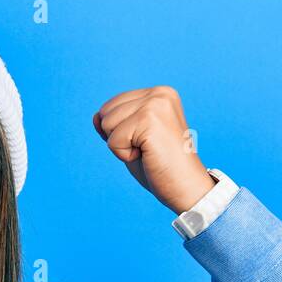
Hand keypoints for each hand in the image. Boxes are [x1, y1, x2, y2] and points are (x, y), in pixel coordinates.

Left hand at [92, 86, 215, 214]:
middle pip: (106, 112)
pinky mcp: (150, 119)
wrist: (186, 188)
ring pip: (107, 123)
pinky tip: (147, 156)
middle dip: (118, 137)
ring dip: (121, 146)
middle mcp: (159, 94)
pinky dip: (124, 155)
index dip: (118, 132)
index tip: (145, 144)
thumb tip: (95, 116)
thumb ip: (116, 125)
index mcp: (158, 94)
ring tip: (147, 152)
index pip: (112, 105)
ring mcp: (155, 104)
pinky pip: (113, 140)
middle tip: (146, 150)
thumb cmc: (161, 168)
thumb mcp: (133, 142)